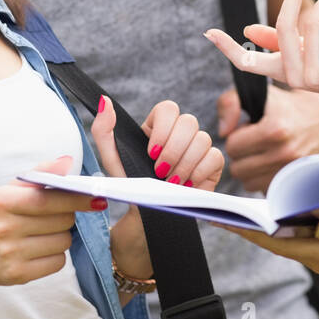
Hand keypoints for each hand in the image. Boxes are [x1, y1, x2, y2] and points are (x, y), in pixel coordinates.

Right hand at [0, 154, 104, 291]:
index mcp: (2, 201)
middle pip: (62, 221)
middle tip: (54, 217)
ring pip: (63, 242)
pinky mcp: (17, 275)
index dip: (76, 198)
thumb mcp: (10, 191)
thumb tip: (66, 161)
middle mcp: (4, 228)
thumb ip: (39, 174)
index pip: (48, 199)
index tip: (98, 198)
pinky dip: (55, 256)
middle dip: (67, 217)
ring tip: (43, 234)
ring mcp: (10, 254)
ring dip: (62, 237)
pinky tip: (39, 251)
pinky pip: (57, 263)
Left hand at [88, 95, 223, 189]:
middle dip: (174, 150)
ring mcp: (199, 147)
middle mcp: (181, 133)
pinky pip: (215, 156)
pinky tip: (187, 186)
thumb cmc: (131, 187)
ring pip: (203, 138)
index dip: (163, 129)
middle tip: (160, 172)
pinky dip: (199, 172)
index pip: (168, 108)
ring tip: (171, 184)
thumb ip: (103, 130)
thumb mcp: (112, 160)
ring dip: (184, 165)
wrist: (147, 216)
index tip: (151, 153)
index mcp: (158, 128)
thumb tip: (105, 101)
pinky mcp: (213, 163)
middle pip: (189, 121)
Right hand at [203, 0, 318, 106]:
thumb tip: (247, 29)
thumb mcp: (307, 49)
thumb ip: (280, 39)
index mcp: (282, 71)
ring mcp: (314, 78)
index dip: (228, 48)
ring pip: (312, 23)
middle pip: (284, 27)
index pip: (248, 62)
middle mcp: (294, 78)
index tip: (208, 33)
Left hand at [217, 83, 318, 192]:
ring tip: (262, 152)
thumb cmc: (284, 106)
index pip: (232, 146)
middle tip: (254, 142)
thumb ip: (230, 103)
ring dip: (250, 169)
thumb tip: (223, 132)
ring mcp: (290, 171)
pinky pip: (262, 190)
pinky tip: (270, 163)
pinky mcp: (295, 183)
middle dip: (241, 155)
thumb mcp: (258, 95)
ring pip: (247, 182)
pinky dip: (262, 179)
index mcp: (275, 129)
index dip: (236, 136)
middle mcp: (285, 152)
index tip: (248, 129)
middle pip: (237, 168)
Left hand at [217, 204, 318, 272]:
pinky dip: (275, 225)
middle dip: (244, 229)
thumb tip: (318, 227)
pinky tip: (264, 213)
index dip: (249, 232)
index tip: (224, 220)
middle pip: (273, 242)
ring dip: (257, 227)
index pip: (278, 242)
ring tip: (232, 212)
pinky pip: (293, 235)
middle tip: (215, 213)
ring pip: (281, 239)